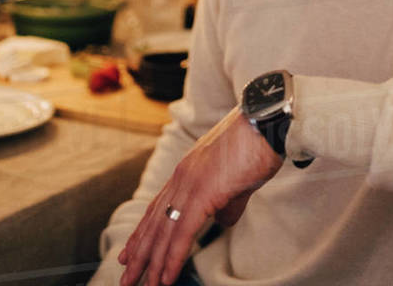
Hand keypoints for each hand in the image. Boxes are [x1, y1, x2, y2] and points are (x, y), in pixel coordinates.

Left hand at [117, 108, 281, 285]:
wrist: (266, 122)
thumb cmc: (259, 145)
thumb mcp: (239, 179)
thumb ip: (228, 201)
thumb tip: (224, 220)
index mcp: (188, 170)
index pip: (157, 207)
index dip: (143, 231)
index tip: (130, 251)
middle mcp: (182, 177)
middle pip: (153, 222)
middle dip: (139, 252)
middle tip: (126, 276)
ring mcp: (189, 185)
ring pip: (162, 231)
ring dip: (151, 262)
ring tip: (142, 284)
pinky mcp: (202, 194)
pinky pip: (181, 234)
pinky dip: (171, 258)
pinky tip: (165, 277)